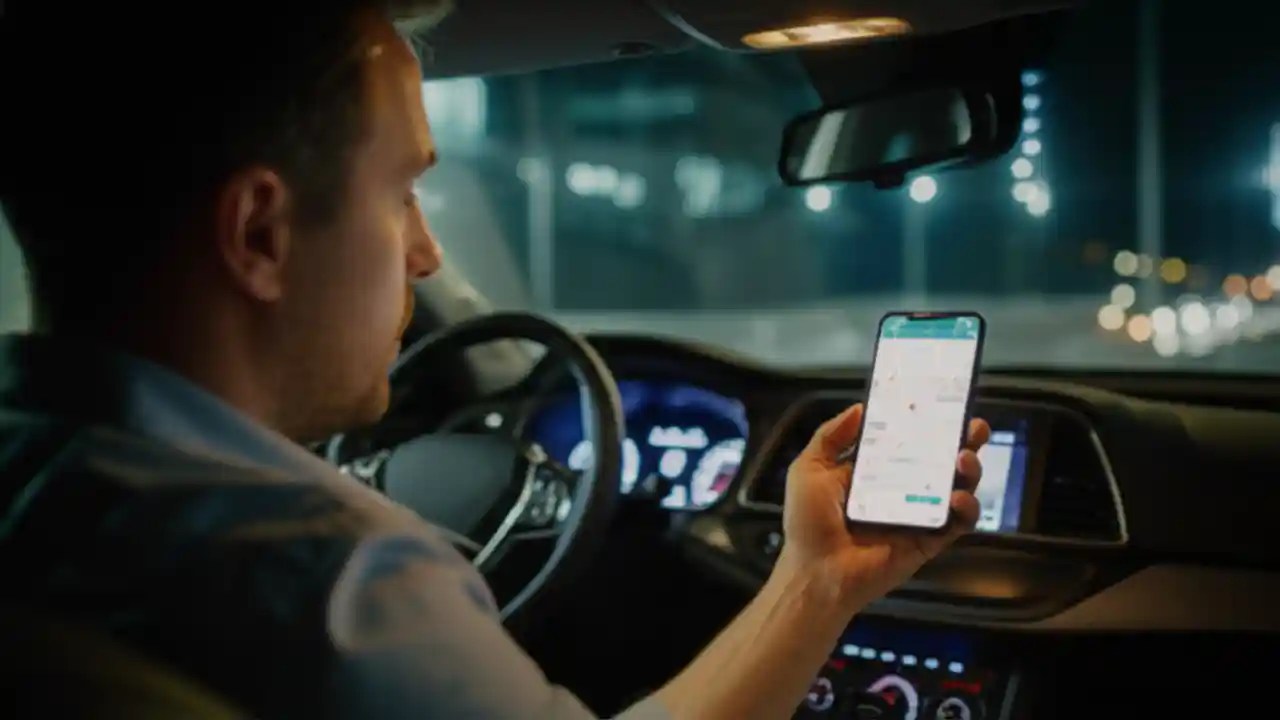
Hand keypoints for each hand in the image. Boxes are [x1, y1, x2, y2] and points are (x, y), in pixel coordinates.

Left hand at [777, 403, 988, 608]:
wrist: (817, 572)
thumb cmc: (809, 522)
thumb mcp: (809, 469)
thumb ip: (830, 436)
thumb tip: (859, 408)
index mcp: (875, 471)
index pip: (910, 441)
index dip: (929, 423)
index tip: (944, 403)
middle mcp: (901, 489)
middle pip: (942, 461)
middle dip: (964, 441)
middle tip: (974, 428)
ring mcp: (917, 515)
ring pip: (957, 488)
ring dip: (969, 471)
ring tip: (964, 460)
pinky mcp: (929, 541)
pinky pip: (957, 523)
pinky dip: (966, 508)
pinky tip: (959, 498)